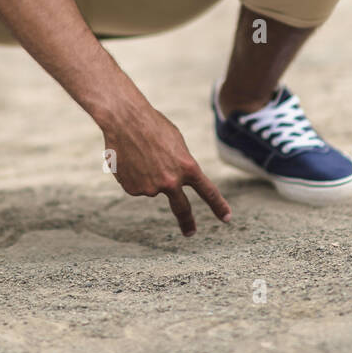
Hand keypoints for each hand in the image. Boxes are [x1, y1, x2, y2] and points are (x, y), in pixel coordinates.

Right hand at [103, 103, 231, 235]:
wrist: (125, 120)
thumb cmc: (153, 125)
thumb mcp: (176, 143)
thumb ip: (180, 164)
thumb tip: (174, 182)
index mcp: (187, 167)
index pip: (208, 191)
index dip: (218, 205)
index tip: (226, 218)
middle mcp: (171, 182)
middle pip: (182, 208)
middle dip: (187, 222)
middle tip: (190, 232)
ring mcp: (150, 188)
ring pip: (152, 186)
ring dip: (147, 174)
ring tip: (139, 152)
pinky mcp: (132, 189)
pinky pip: (137, 185)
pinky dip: (133, 175)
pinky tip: (129, 159)